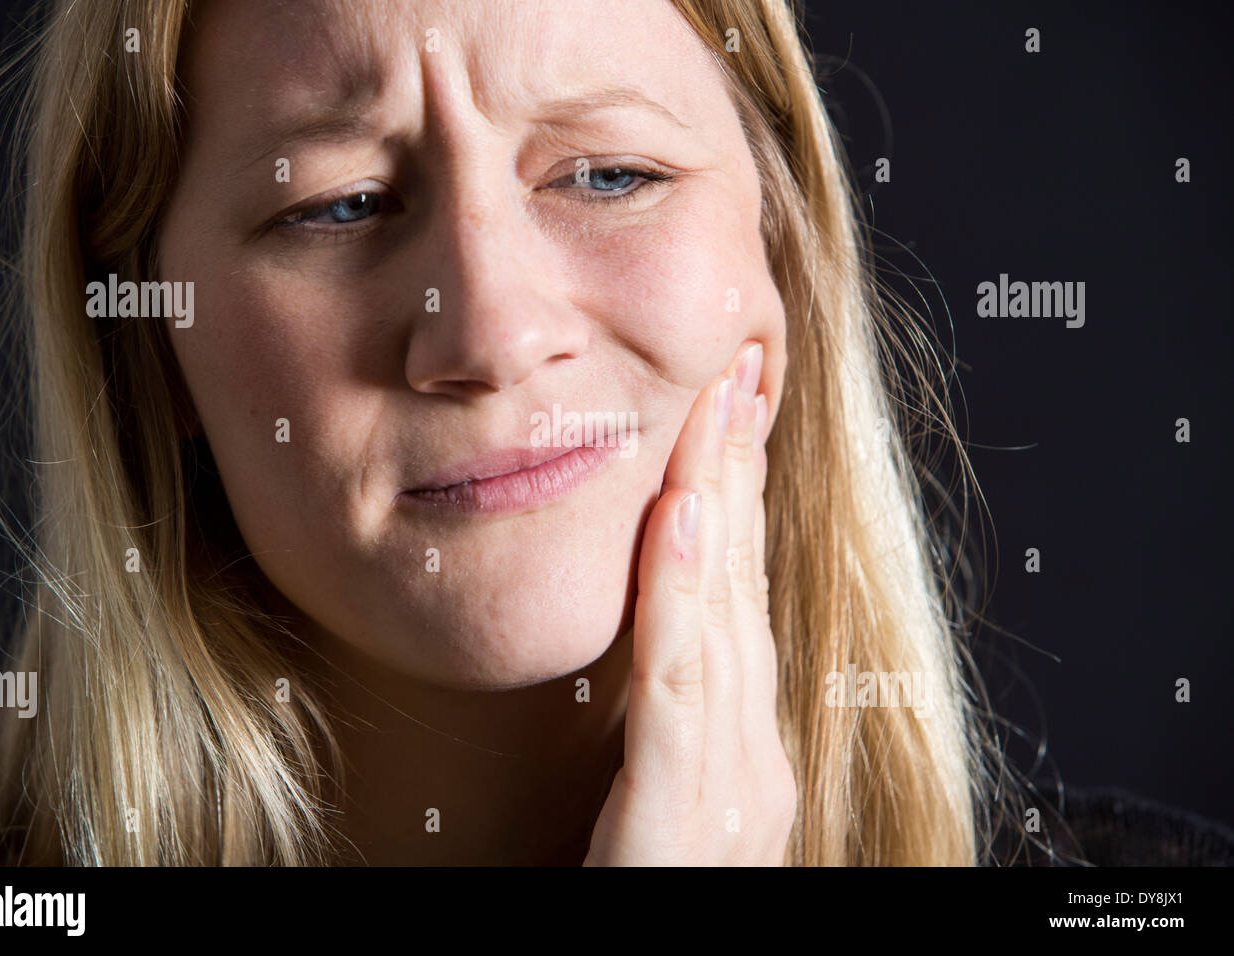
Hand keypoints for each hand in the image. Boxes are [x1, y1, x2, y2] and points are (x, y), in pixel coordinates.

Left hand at [583, 341, 796, 864]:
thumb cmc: (633, 893)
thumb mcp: (651, 796)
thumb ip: (661, 720)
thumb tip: (650, 638)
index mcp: (741, 745)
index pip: (740, 597)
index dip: (739, 496)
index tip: (729, 409)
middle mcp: (751, 754)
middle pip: (742, 588)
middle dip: (739, 472)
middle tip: (737, 368)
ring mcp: (729, 787)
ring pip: (720, 618)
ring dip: (718, 503)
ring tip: (716, 408)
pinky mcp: (681, 820)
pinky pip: (680, 690)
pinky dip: (684, 598)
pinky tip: (684, 522)